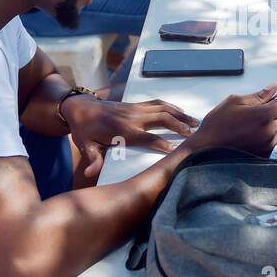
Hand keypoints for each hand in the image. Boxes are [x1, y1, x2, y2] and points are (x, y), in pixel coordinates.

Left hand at [61, 95, 198, 177]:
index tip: (176, 150)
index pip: (147, 138)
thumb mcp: (85, 145)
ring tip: (196, 122)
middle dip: (179, 126)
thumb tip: (90, 173)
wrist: (80, 107)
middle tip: (193, 134)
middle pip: (161, 119)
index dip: (162, 143)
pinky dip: (171, 106)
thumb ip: (93, 159)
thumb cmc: (84, 129)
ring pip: (163, 109)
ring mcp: (135, 109)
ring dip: (180, 115)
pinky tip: (181, 112)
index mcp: (122, 130)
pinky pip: (158, 103)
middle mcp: (132, 117)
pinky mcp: (136, 104)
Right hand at [188, 84, 276, 155]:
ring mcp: (267, 145)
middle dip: (269, 116)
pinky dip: (264, 141)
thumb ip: (257, 96)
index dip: (272, 102)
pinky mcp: (263, 156)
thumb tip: (272, 88)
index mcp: (263, 115)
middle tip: (250, 117)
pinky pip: (271, 144)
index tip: (262, 105)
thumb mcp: (234, 102)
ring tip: (249, 129)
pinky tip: (249, 139)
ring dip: (268, 129)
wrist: (206, 148)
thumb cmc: (217, 126)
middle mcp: (269, 131)